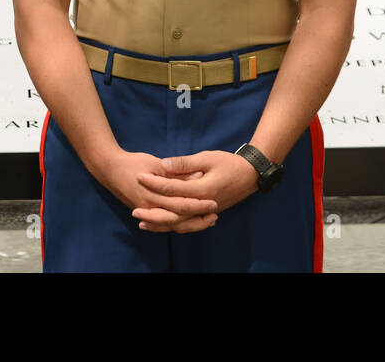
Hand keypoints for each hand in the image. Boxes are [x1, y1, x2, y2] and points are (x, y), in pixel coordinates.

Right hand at [92, 150, 218, 232]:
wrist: (110, 169)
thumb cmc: (133, 163)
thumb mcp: (156, 163)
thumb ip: (176, 172)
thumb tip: (197, 177)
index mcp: (152, 195)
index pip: (180, 204)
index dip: (198, 205)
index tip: (214, 202)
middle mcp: (149, 208)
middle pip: (178, 220)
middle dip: (197, 219)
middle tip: (215, 215)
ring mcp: (146, 212)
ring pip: (171, 225)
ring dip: (190, 225)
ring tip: (207, 221)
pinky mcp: (145, 212)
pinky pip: (164, 224)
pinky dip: (178, 225)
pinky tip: (189, 222)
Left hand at [133, 150, 259, 231]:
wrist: (251, 175)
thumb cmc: (230, 163)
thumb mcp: (207, 157)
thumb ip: (185, 163)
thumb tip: (164, 165)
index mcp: (202, 190)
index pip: (173, 189)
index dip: (154, 183)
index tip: (138, 177)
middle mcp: (203, 205)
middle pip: (173, 213)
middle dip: (152, 211)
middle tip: (133, 209)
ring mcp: (206, 212)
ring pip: (180, 223)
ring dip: (160, 224)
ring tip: (142, 221)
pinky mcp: (207, 214)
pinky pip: (187, 224)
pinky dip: (173, 226)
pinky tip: (162, 223)